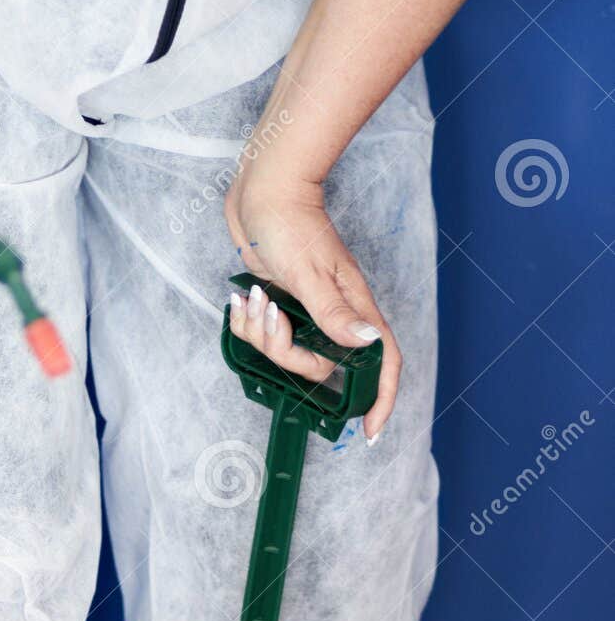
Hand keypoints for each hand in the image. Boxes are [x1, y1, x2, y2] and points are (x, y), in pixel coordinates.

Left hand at [224, 163, 400, 441]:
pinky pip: (263, 335)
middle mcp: (333, 314)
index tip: (368, 431)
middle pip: (317, 366)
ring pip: (285, 353)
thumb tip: (370, 344)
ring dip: (259, 335)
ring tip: (253, 298)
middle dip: (284, 354)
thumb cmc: (290, 224)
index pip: (379, 362)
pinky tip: (241, 298)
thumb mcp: (311, 274)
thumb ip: (336, 315)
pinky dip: (246, 324)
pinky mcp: (281, 304)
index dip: (380, 397)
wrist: (262, 189)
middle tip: (270, 317)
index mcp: (351, 309)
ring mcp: (305, 310)